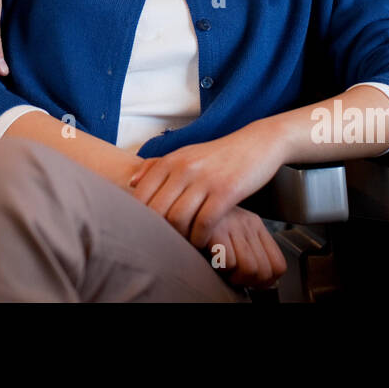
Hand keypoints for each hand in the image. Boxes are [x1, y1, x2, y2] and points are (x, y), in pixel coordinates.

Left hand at [127, 120, 286, 247]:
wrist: (257, 143)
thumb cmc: (219, 155)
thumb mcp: (187, 154)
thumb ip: (157, 166)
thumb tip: (131, 183)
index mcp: (171, 161)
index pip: (140, 196)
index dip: (139, 220)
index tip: (147, 232)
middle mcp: (183, 168)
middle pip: (156, 211)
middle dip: (158, 232)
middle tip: (166, 244)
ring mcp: (204, 180)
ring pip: (177, 219)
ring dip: (180, 238)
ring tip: (185, 244)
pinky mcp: (226, 192)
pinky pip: (204, 224)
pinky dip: (200, 238)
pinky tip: (203, 242)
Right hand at [202, 206, 287, 289]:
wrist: (182, 196)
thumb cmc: (204, 219)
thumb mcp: (233, 230)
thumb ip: (247, 249)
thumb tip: (261, 281)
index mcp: (255, 225)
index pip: (277, 266)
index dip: (264, 281)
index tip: (248, 279)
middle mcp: (248, 224)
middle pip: (264, 271)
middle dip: (247, 281)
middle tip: (231, 274)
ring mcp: (233, 226)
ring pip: (249, 268)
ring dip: (233, 275)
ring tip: (220, 265)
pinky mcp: (215, 228)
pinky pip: (228, 261)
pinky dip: (219, 266)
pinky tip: (210, 257)